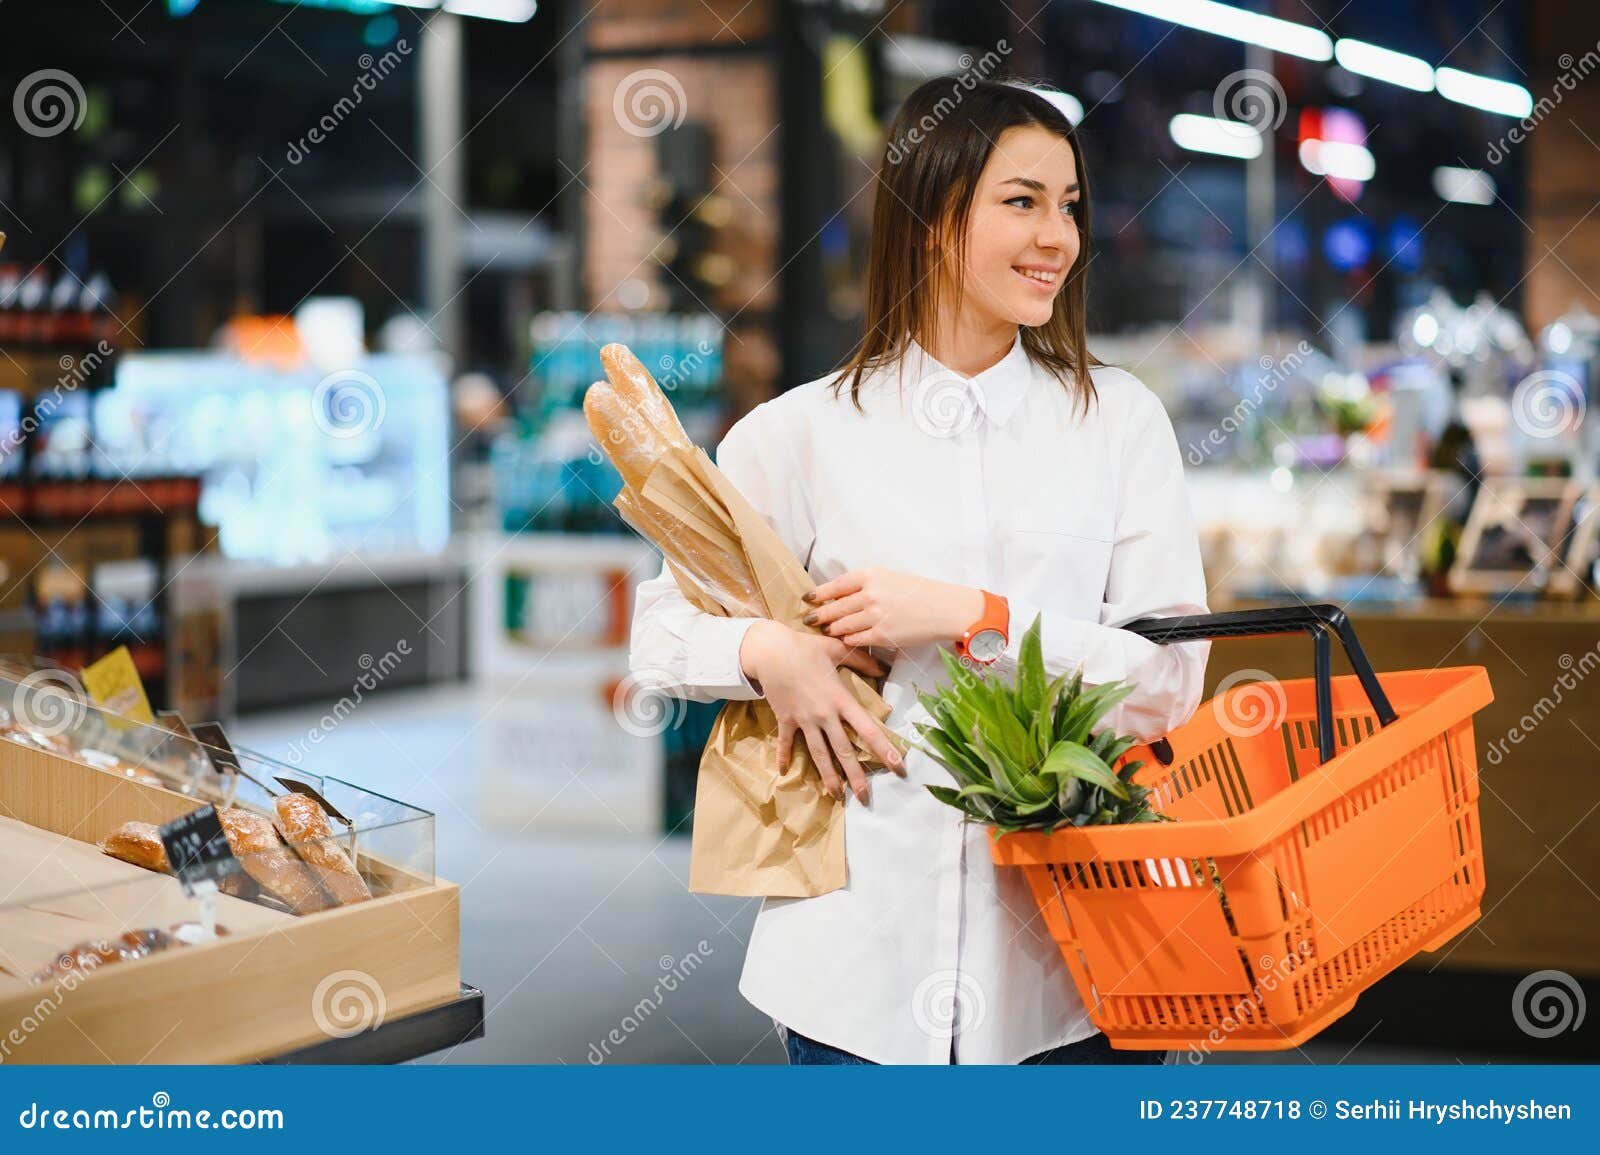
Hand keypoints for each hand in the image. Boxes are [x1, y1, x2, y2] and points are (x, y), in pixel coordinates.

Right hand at [738, 620, 904, 803]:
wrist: (770, 650)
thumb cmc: (805, 647)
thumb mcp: (836, 649)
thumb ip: (862, 660)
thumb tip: (883, 668)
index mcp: (840, 699)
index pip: (868, 729)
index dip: (885, 749)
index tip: (899, 766)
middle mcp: (824, 714)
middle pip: (843, 751)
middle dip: (856, 777)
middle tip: (866, 798)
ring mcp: (804, 719)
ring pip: (818, 754)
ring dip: (827, 777)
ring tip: (837, 796)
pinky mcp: (786, 719)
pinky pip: (786, 742)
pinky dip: (784, 757)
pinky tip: (784, 772)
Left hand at [801, 568, 984, 651]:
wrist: (944, 608)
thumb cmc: (919, 592)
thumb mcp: (890, 577)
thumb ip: (866, 584)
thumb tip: (840, 594)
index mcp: (871, 576)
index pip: (836, 585)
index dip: (819, 593)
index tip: (808, 598)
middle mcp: (869, 594)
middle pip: (835, 607)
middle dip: (820, 615)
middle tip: (809, 619)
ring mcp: (874, 616)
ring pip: (842, 625)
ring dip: (832, 629)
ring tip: (827, 630)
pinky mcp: (881, 635)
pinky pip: (855, 640)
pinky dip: (848, 640)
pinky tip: (846, 640)